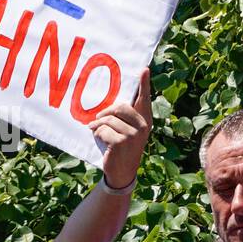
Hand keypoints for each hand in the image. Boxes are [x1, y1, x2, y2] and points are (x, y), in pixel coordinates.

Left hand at [89, 69, 151, 188]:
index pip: (144, 99)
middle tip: (98, 120)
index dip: (144, 84)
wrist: (122, 172)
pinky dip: (97, 134)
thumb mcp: (126, 132)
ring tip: (97, 132)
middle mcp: (143, 127)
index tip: (144, 69)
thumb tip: (111, 105)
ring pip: (108, 119)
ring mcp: (133, 135)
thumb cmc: (121, 148)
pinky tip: (100, 141)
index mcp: (145, 121)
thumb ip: (123, 118)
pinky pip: (102, 130)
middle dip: (105, 113)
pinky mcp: (121, 142)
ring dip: (98, 126)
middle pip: (119, 107)